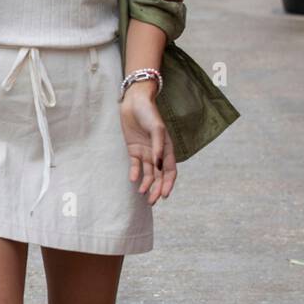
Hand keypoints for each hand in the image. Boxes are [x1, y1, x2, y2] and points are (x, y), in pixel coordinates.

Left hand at [119, 83, 175, 203]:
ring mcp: (146, 152)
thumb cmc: (149, 112)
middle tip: (152, 202)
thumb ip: (158, 147)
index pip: (170, 171)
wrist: (134, 101)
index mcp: (167, 149)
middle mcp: (157, 153)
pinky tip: (133, 180)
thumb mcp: (156, 128)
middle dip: (156, 189)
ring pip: (148, 173)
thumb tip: (158, 166)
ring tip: (143, 194)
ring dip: (146, 184)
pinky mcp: (134, 150)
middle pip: (159, 176)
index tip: (164, 195)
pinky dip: (135, 173)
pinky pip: (135, 165)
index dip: (168, 184)